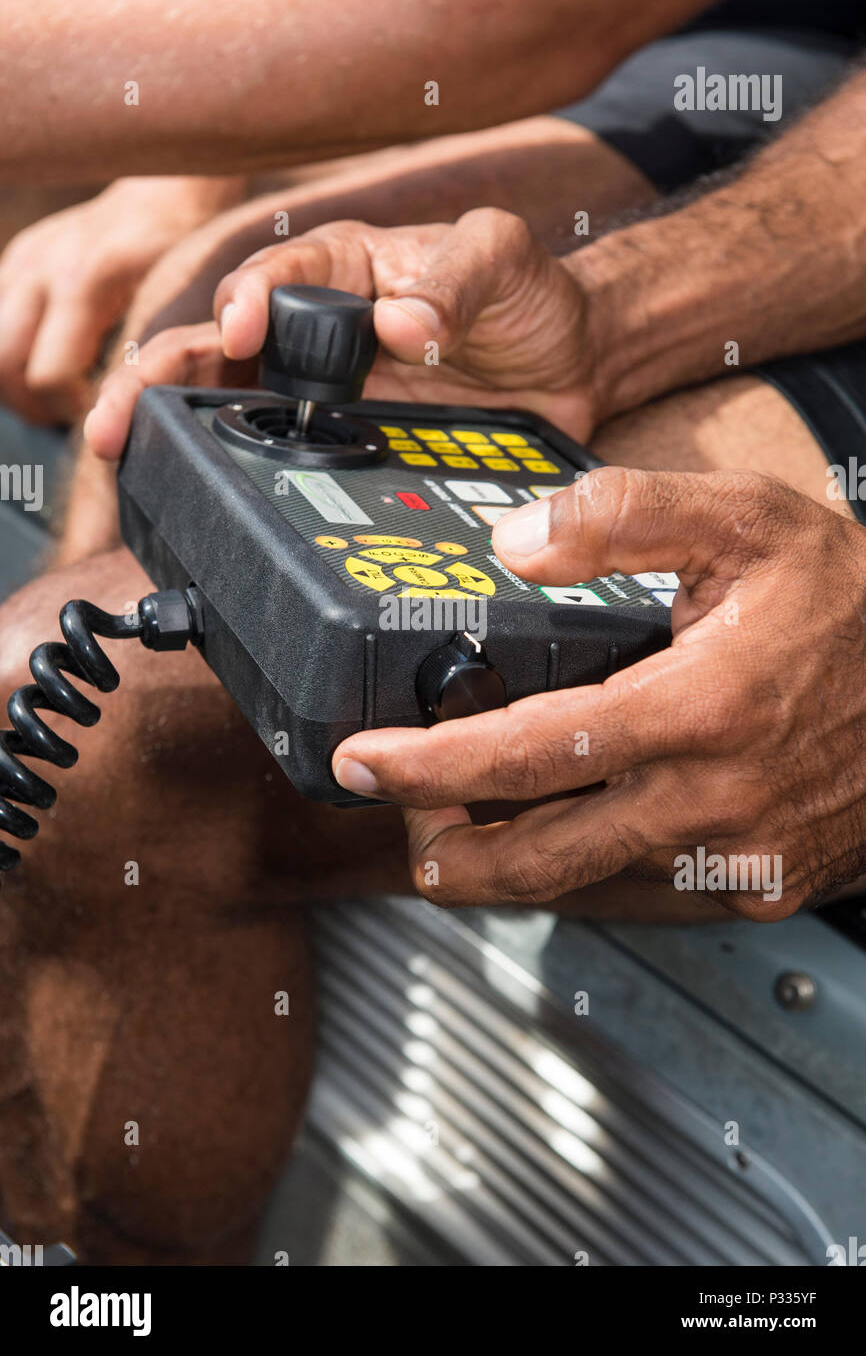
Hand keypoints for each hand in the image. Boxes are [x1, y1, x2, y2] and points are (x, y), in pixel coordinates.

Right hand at [0, 176, 242, 422]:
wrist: (169, 190)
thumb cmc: (182, 253)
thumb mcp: (174, 305)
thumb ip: (146, 354)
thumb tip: (131, 410)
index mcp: (84, 283)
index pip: (50, 375)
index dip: (72, 410)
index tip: (101, 416)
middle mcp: (42, 268)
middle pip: (6, 366)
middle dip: (36, 405)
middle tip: (72, 418)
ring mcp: (23, 260)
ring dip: (17, 383)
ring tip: (57, 398)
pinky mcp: (17, 257)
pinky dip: (14, 352)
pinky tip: (50, 363)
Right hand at [84, 209, 596, 459]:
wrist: (570, 368)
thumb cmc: (530, 297)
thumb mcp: (505, 261)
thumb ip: (458, 280)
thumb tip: (399, 321)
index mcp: (346, 269)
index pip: (276, 277)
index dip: (247, 300)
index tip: (239, 327)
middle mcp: (319, 332)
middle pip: (218, 346)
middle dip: (157, 373)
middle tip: (116, 415)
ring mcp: (324, 397)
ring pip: (229, 407)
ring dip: (170, 426)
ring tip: (121, 453)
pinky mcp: (343, 451)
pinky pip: (279, 465)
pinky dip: (234, 477)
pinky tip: (200, 499)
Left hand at [331, 467, 865, 920]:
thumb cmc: (853, 603)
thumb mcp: (745, 517)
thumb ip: (622, 514)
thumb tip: (514, 544)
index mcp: (699, 708)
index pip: (525, 753)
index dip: (428, 765)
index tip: (362, 764)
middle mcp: (715, 801)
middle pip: (539, 859)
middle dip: (448, 851)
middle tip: (401, 817)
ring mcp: (740, 857)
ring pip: (588, 883)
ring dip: (514, 861)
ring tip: (470, 819)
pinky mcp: (761, 887)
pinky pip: (646, 890)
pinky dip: (592, 865)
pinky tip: (571, 824)